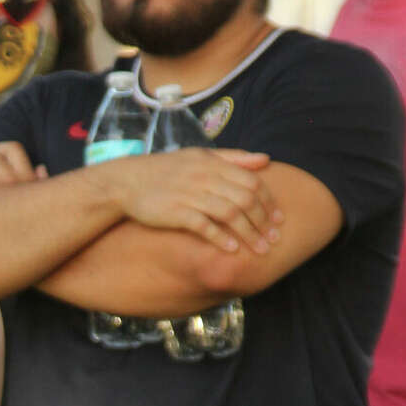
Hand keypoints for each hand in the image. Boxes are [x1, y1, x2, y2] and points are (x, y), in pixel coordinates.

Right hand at [105, 147, 279, 254]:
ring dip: (249, 234)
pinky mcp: (175, 212)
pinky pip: (204, 226)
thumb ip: (233, 158)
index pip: (252, 182)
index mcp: (213, 163)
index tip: (278, 219)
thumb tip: (265, 160)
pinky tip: (232, 249)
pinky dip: (220, 238)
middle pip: (245, 199)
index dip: (269, 202)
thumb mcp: (200, 156)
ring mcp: (190, 195)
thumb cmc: (167, 170)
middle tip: (274, 239)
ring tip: (260, 249)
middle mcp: (205, 177)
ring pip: (230, 214)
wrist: (127, 181)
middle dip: (263, 222)